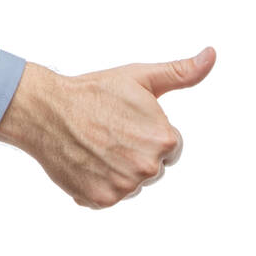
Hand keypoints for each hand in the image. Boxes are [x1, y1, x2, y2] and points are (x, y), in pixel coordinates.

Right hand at [0, 47, 215, 207]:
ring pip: (132, 183)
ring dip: (118, 170)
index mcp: (164, 140)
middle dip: (136, 153)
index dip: (149, 133)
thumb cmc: (94, 91)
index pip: (171, 147)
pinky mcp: (103, 200)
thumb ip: (181, 73)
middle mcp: (149, 167)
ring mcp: (125, 186)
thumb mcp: (142, 78)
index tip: (127, 123)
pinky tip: (86, 162)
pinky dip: (99, 183)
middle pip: (153, 168)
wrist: (44, 109)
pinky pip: (111, 196)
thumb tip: (211, 55)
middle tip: (109, 134)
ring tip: (96, 147)